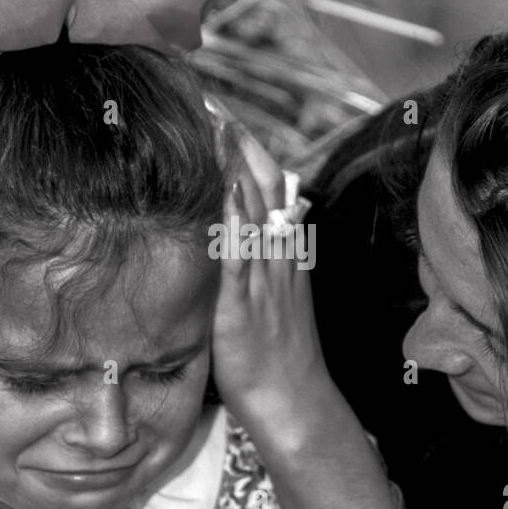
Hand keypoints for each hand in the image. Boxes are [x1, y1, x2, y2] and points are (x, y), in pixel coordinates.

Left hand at [211, 133, 341, 450]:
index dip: (248, 150)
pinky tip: (221, 194)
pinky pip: (239, 259)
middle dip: (238, 144)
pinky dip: (231, 224)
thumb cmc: (279, 357)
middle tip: (212, 104)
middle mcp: (278, 260)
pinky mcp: (244, 308)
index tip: (224, 115)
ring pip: (253, 214)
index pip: (270, 189)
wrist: (296, 404)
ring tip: (214, 128)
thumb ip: (273, 258)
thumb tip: (278, 219)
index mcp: (284, 256)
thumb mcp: (281, 297)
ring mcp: (264, 282)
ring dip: (233, 169)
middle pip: (263, 188)